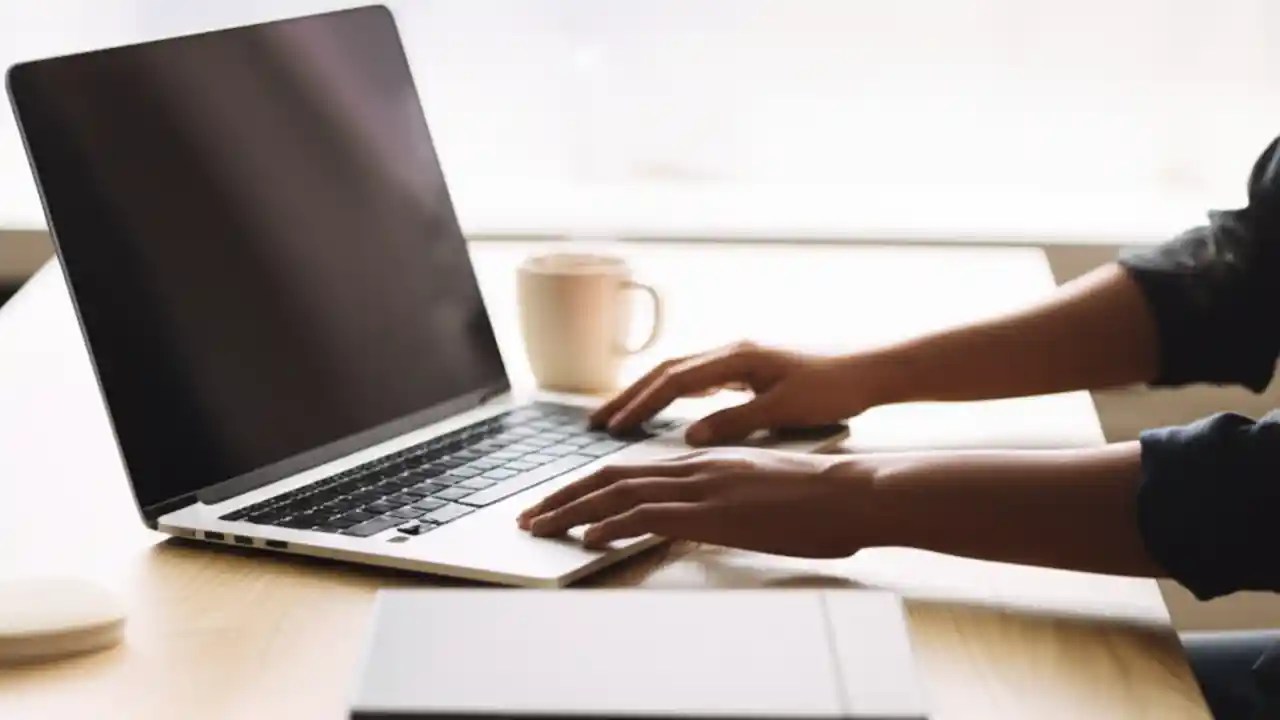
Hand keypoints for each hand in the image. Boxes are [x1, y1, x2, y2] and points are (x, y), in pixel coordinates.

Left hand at [517, 448, 875, 556]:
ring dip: (571, 510)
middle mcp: (695, 467)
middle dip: (564, 495)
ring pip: (618, 492)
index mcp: (706, 461)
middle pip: (612, 475)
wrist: (853, 494)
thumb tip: (705, 514)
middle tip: (530, 515)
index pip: (632, 469)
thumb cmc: (819, 499)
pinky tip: (588, 538)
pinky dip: (610, 525)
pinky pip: (647, 515)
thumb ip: (725, 497)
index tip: (561, 500)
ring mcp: (701, 487)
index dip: (590, 484)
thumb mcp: (762, 492)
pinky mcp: (712, 512)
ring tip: (540, 527)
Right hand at [592, 342, 890, 445]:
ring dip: (646, 395)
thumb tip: (688, 436)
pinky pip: (697, 381)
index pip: (674, 382)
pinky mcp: (749, 369)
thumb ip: (735, 422)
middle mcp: (732, 352)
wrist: (872, 370)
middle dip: (629, 397)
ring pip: (678, 375)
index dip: (640, 405)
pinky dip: (671, 395)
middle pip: (666, 372)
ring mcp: (739, 359)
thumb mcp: (784, 410)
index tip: (612, 428)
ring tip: (618, 418)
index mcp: (737, 358)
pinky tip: (663, 411)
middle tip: (596, 423)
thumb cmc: (835, 388)